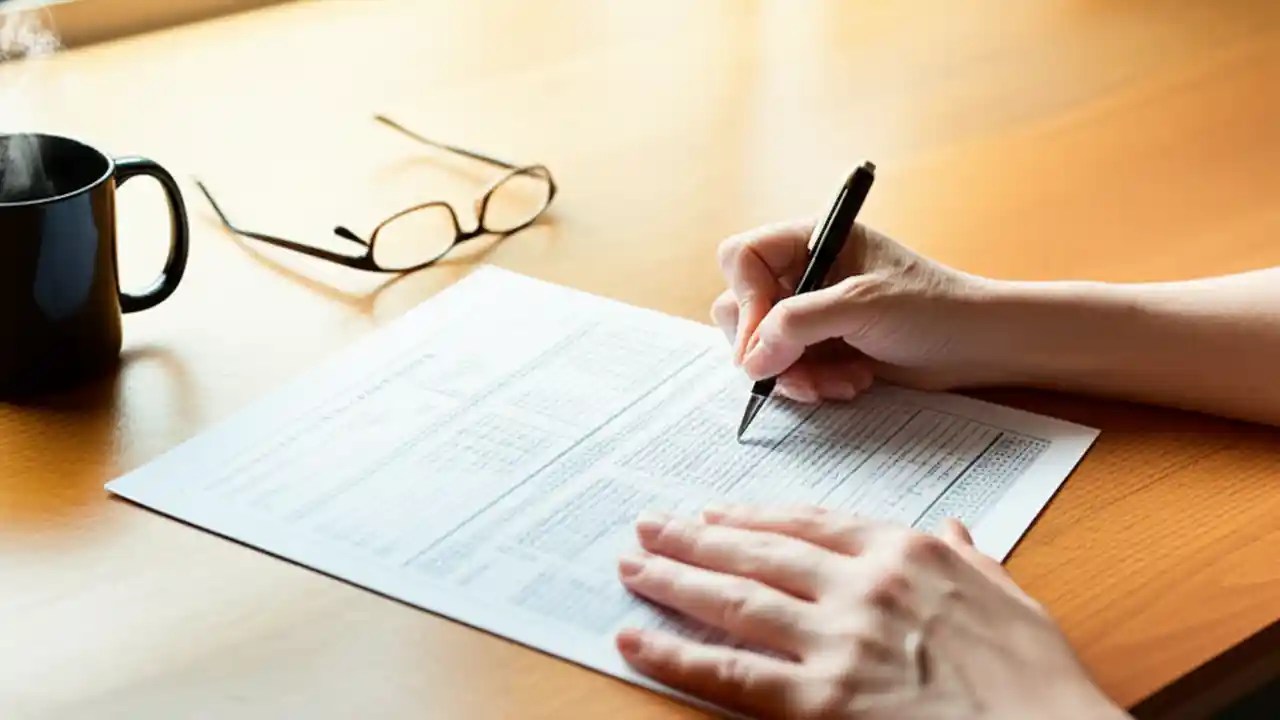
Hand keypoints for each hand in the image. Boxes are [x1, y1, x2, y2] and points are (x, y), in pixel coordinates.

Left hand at [615, 507, 1126, 719]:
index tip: (713, 512)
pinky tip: (637, 639)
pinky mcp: (822, 701)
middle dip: (696, 538)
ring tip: (632, 565)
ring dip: (674, 580)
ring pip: (735, 600)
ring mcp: (839, 641)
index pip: (810, 523)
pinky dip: (677, 654)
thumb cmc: (1040, 679)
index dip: (752, 518)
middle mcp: (863, 586)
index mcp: (908, 553)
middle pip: (759, 553)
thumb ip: (970, 557)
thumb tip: (955, 527)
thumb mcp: (1011, 596)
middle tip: (649, 526)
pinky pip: (732, 673)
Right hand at [712, 220, 1004, 401]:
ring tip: (838, 382)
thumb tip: (751, 358)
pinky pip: (786, 371)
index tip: (765, 339)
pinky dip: (811, 384)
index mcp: (811, 239)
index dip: (746, 299)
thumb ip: (799, 323)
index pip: (742, 259)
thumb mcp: (863, 305)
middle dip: (767, 347)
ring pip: (760, 347)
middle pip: (740, 306)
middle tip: (794, 370)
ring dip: (794, 373)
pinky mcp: (820, 349)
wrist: (978, 347)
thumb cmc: (934, 308)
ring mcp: (809, 312)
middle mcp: (803, 272)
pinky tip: (852, 383)